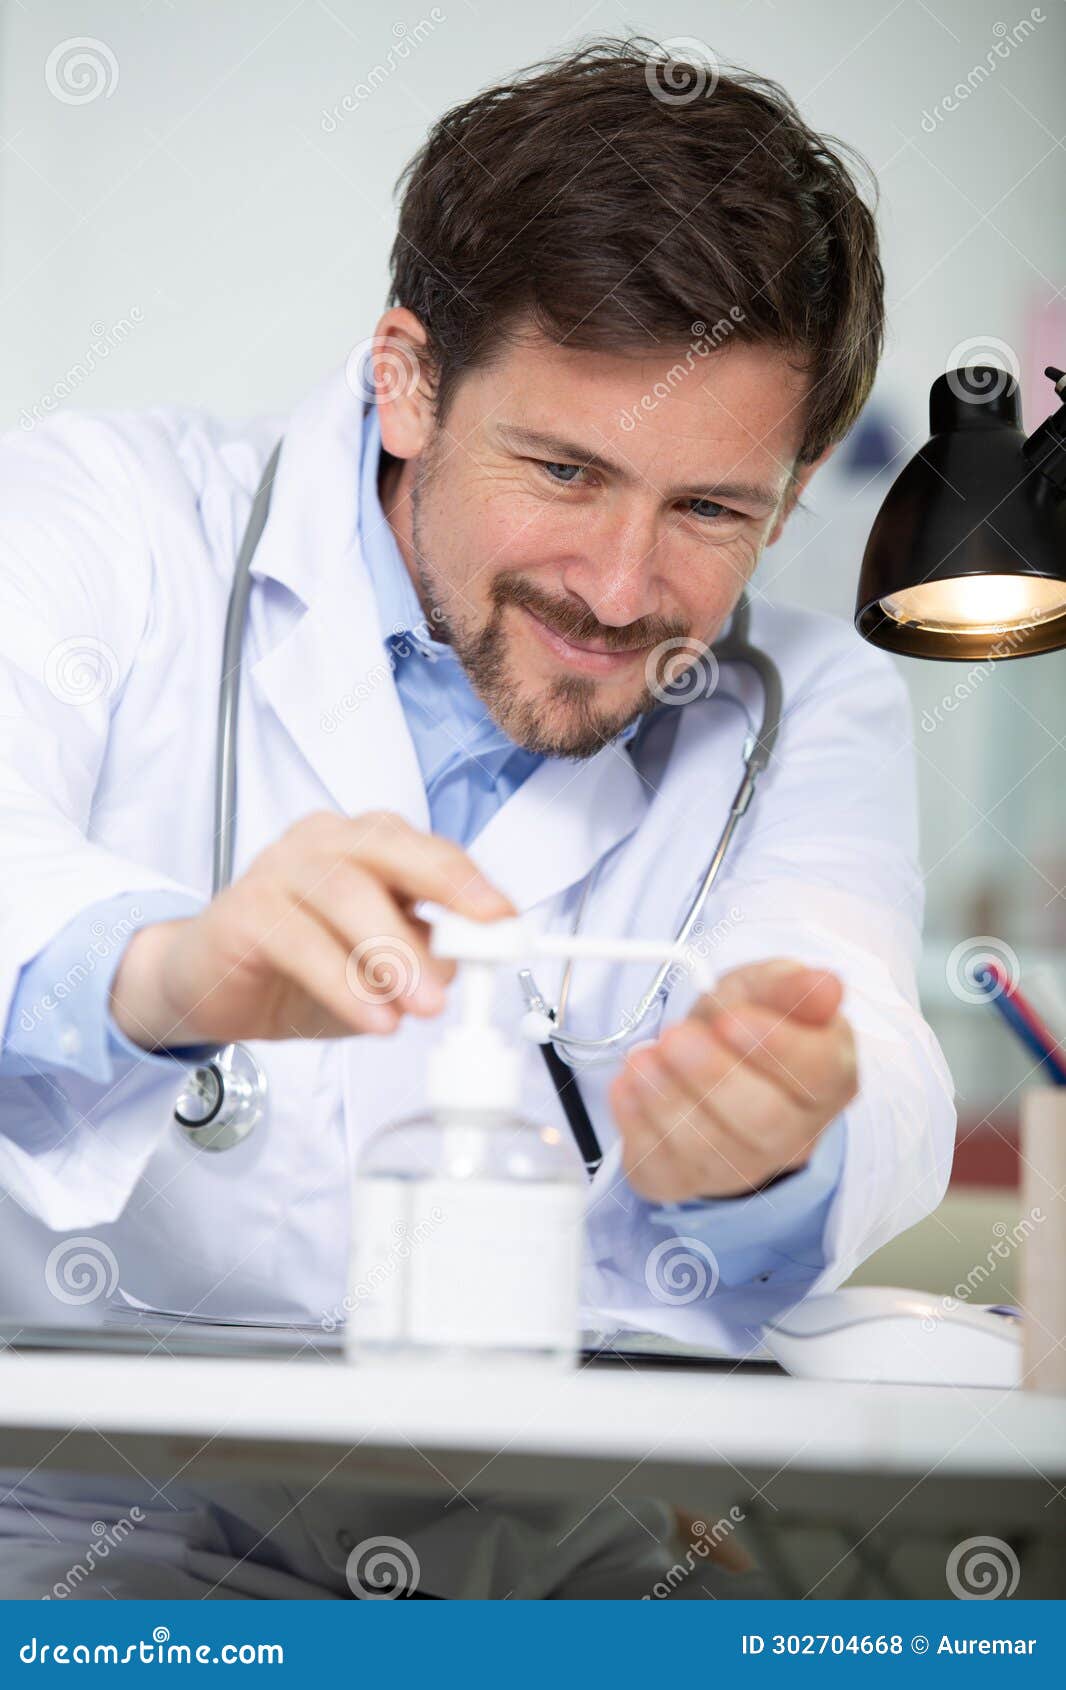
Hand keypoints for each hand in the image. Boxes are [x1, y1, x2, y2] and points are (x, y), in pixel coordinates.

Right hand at [110, 810, 513, 1049]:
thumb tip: (464, 966)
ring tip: (421, 1008)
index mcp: (366, 845)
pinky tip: (371, 1020)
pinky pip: (301, 942)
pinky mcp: (243, 910)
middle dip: (440, 897)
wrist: (204, 985)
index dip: (471, 885)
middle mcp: (324, 842)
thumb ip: (421, 958)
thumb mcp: (376, 967)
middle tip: (473, 953)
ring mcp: (278, 868)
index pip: (428, 851)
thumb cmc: (297, 965)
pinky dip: (344, 985)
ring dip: (392, 954)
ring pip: (346, 893)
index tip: (506, 922)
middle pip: (390, 850)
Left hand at [609, 959, 857, 1201]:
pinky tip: (627, 1087)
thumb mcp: (763, 987)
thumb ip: (789, 985)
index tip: (732, 1020)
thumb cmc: (741, 1023)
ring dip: (669, 1101)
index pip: (819, 1072)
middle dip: (714, 1077)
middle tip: (677, 1037)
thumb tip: (825, 985)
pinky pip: (664, 1169)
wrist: (702, 1057)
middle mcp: (794, 1133)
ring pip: (711, 1150)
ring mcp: (743, 1166)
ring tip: (643, 1059)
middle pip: (765, 1121)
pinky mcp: (688, 1180)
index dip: (777, 1048)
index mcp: (828, 1077)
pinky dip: (639, 1127)